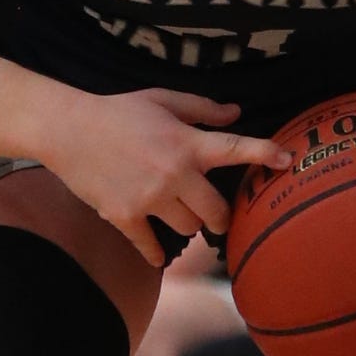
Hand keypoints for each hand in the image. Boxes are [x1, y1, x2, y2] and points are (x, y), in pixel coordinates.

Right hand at [45, 91, 293, 264]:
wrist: (67, 130)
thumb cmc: (117, 111)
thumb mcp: (162, 100)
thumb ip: (202, 109)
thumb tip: (235, 113)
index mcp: (187, 144)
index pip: (235, 150)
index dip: (265, 154)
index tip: (288, 161)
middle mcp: (174, 174)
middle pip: (215, 211)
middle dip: (219, 215)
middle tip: (216, 215)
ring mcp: (149, 199)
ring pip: (187, 227)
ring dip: (186, 223)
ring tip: (175, 215)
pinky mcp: (125, 216)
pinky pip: (150, 246)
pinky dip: (156, 253)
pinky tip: (158, 255)